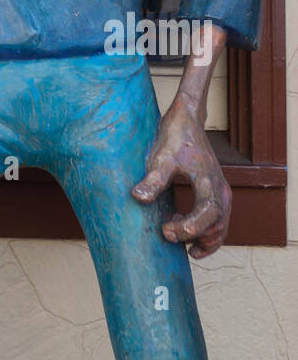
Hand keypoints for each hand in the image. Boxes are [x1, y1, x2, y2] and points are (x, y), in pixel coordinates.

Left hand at [132, 99, 231, 257]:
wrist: (187, 121)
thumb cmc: (175, 138)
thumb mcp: (161, 158)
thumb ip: (153, 180)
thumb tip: (138, 198)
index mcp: (209, 182)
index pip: (208, 214)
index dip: (189, 228)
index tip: (166, 230)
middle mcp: (221, 190)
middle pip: (217, 226)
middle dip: (194, 237)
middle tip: (167, 235)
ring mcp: (221, 193)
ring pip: (219, 227)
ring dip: (201, 238)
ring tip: (175, 237)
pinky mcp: (216, 193)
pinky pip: (216, 221)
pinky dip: (204, 232)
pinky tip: (182, 232)